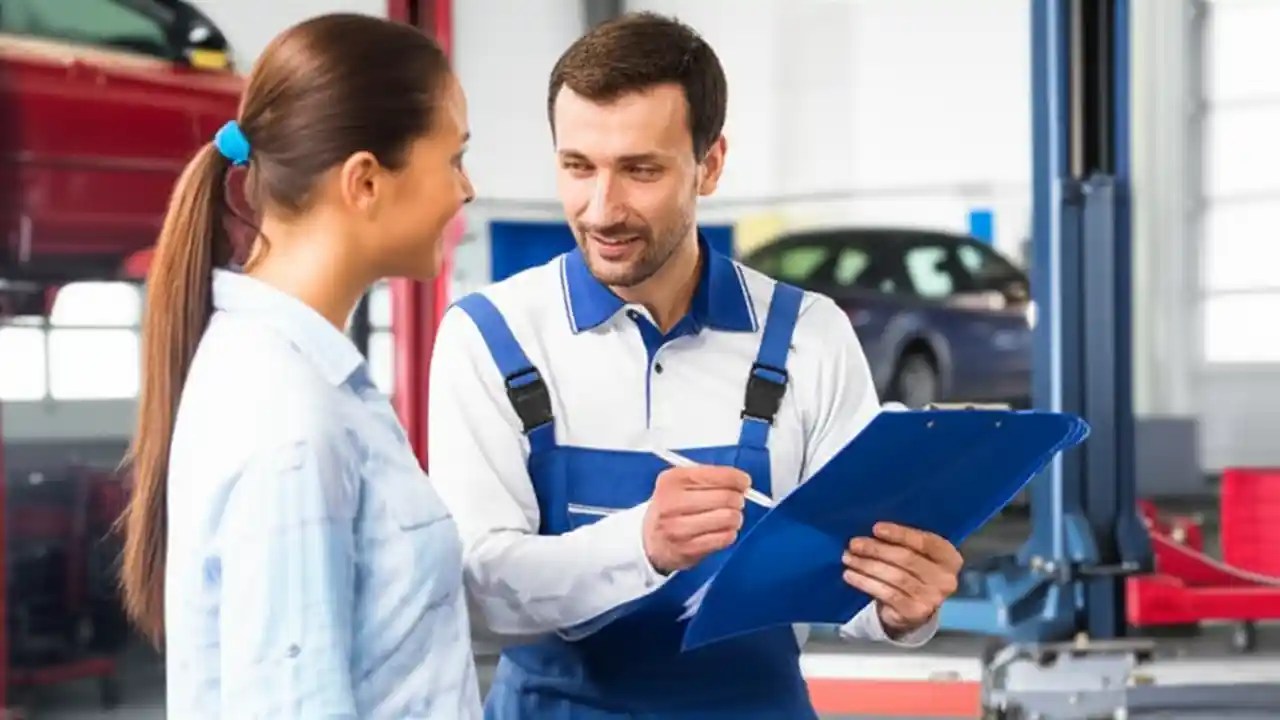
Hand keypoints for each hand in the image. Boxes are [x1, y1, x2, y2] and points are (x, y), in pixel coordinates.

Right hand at [643, 466, 750, 573]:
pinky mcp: (688, 549)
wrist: (650, 539)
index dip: (737, 479)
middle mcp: (672, 503)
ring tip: (728, 517)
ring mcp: (679, 528)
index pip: (717, 475)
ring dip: (735, 517)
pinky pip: (725, 538)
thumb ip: (709, 478)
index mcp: (672, 480)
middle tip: (736, 501)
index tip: (743, 482)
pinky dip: (730, 533)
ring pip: (728, 518)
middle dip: (738, 498)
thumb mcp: (679, 483)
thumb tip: (741, 481)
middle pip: (726, 497)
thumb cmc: (671, 507)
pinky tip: (721, 530)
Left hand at [842, 522, 962, 636]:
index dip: (900, 534)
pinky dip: (865, 582)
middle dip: (877, 549)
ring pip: (894, 576)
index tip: (876, 528)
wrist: (915, 608)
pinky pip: (886, 594)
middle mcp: (946, 579)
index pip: (926, 542)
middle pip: (907, 559)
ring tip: (848, 558)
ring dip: (867, 565)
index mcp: (950, 558)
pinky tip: (850, 575)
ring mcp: (932, 598)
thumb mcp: (918, 555)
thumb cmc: (913, 572)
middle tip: (854, 544)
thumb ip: (905, 542)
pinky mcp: (914, 613)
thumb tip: (873, 531)